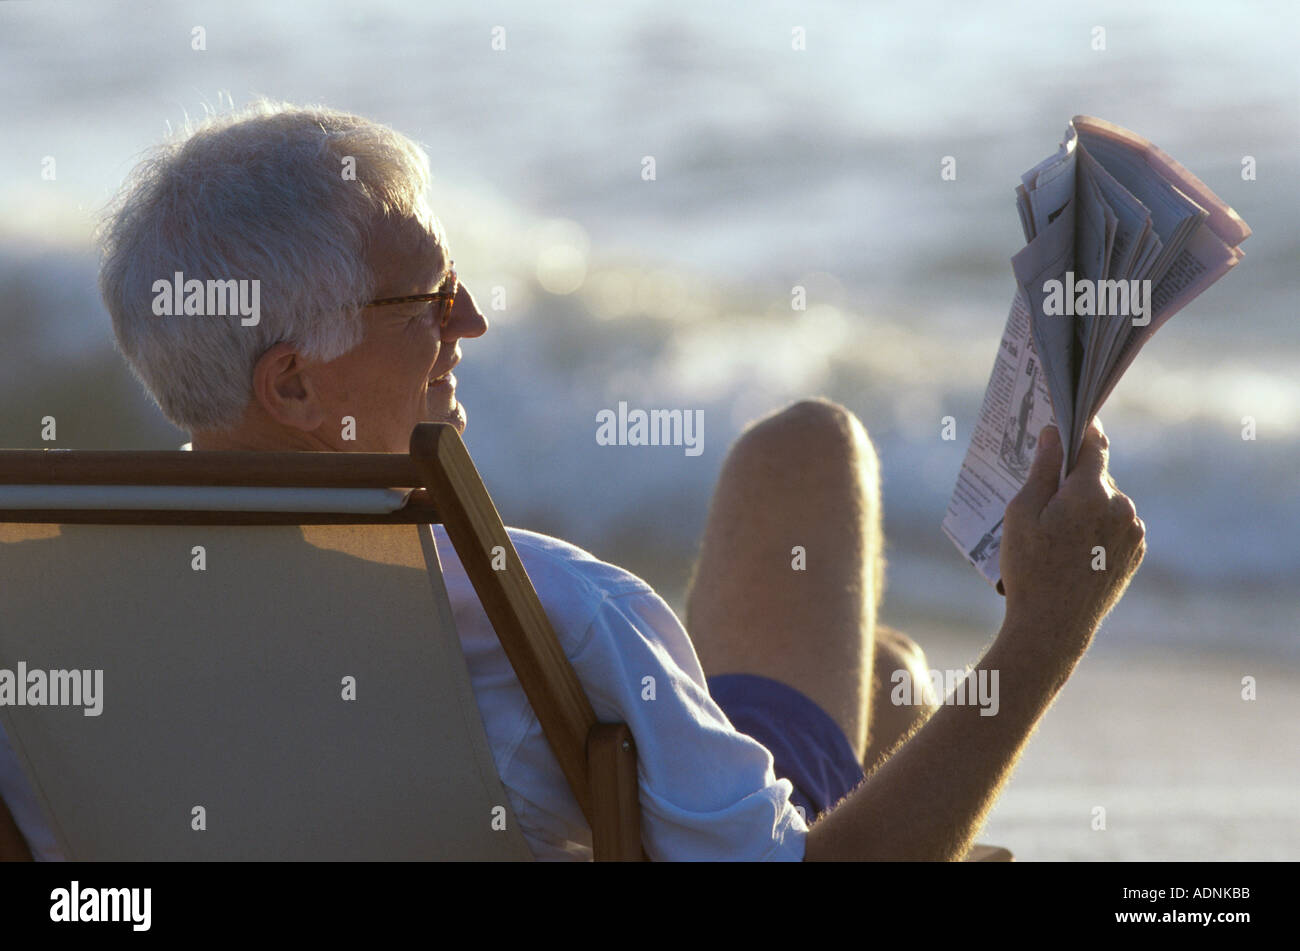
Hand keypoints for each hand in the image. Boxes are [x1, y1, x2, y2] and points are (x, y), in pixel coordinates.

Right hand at [998, 419, 1145, 663]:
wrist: (1053, 627)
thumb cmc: (1029, 569)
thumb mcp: (1021, 514)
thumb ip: (1042, 470)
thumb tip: (1054, 433)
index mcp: (1091, 493)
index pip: (1094, 444)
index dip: (1082, 429)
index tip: (1071, 419)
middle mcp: (1121, 507)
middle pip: (1097, 475)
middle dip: (1074, 478)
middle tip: (1043, 496)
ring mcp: (1133, 532)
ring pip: (1107, 501)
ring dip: (1086, 505)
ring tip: (1055, 532)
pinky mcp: (1136, 553)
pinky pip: (1116, 525)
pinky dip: (1097, 527)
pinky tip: (1072, 549)